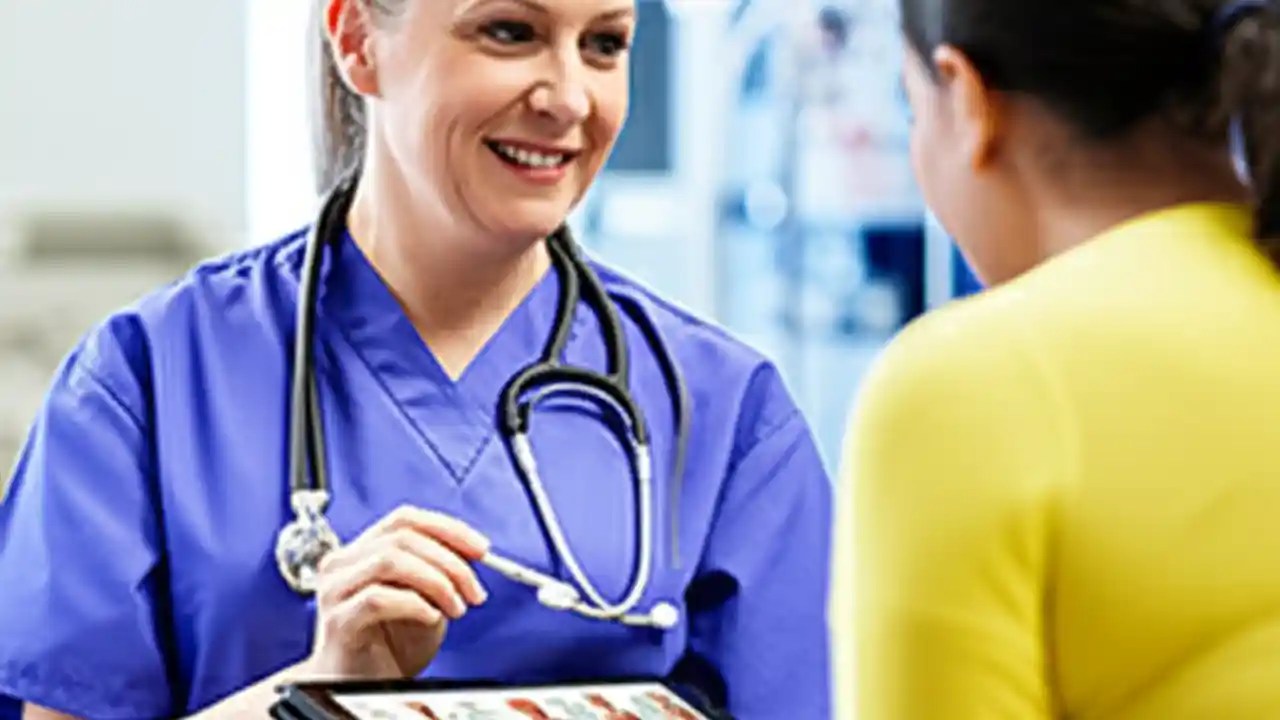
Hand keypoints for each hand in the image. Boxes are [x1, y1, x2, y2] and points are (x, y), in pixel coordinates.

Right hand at [305, 506, 490, 679]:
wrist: (364, 691)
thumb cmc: (391, 647)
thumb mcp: (425, 600)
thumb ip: (438, 572)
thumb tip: (471, 552)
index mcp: (361, 553)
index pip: (404, 520)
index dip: (447, 529)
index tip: (481, 549)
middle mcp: (341, 565)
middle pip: (401, 538)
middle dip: (450, 562)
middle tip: (474, 590)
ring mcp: (335, 592)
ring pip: (390, 561)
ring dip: (436, 582)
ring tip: (455, 608)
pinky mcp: (338, 621)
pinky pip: (378, 598)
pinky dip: (415, 604)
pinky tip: (431, 618)